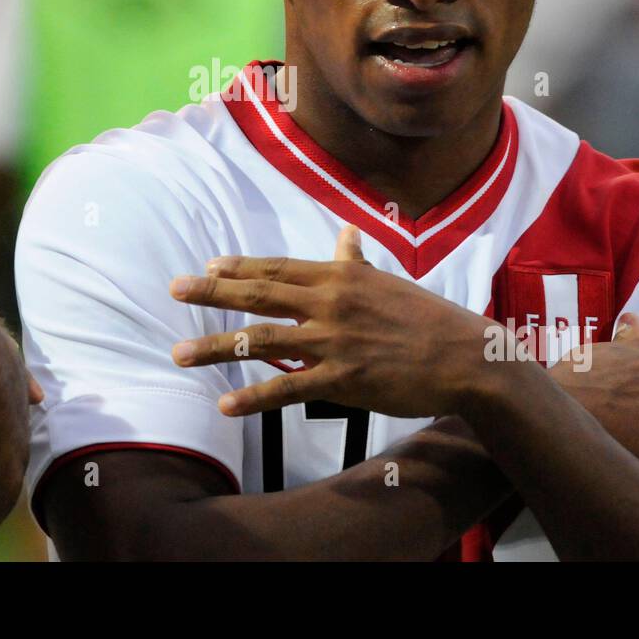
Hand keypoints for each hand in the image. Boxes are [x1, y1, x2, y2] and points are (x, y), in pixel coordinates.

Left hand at [170, 225, 503, 417]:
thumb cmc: (427, 318)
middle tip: (175, 290)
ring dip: (218, 347)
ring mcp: (334, 340)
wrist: (464, 356)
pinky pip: (288, 388)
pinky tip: (226, 404)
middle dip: (213, 293)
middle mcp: (330, 302)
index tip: (209, 266)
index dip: (241, 268)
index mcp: (340, 277)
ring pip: (264, 341)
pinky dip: (254, 396)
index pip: (278, 268)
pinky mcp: (343, 378)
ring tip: (180, 355)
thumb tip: (345, 234)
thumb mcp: (387, 283)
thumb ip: (355, 261)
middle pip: (259, 295)